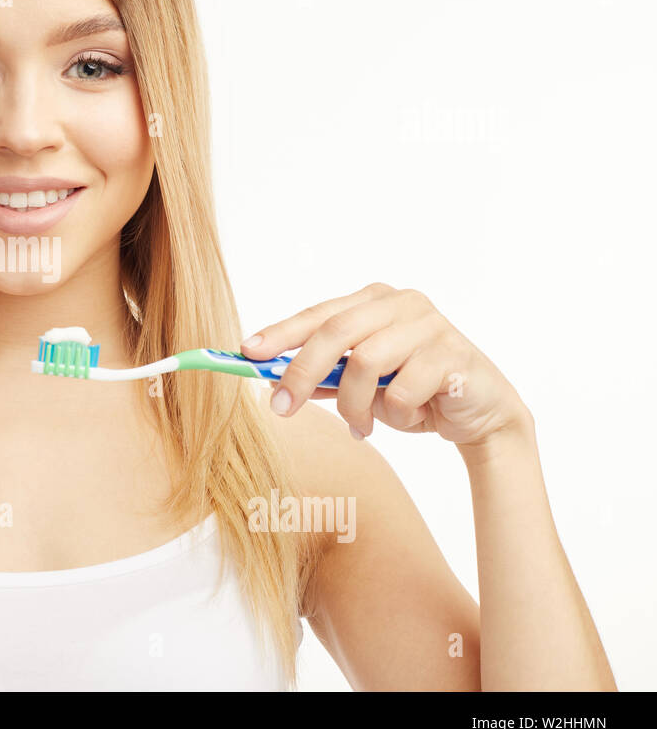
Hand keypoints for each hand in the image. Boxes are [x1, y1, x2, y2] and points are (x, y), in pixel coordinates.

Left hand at [240, 282, 531, 450]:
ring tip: (361, 427)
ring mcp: (430, 325)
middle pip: (335, 332)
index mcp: (374, 301)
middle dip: (301, 372)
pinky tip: (409, 418)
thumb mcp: (363, 384)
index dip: (280, 332)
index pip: (318, 314)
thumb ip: (326, 375)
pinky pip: (402, 392)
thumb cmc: (416, 391)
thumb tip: (270, 378)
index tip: (248, 352)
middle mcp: (402, 303)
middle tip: (282, 407)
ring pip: (365, 363)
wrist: (481, 413)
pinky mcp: (452, 354)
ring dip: (354, 406)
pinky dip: (395, 416)